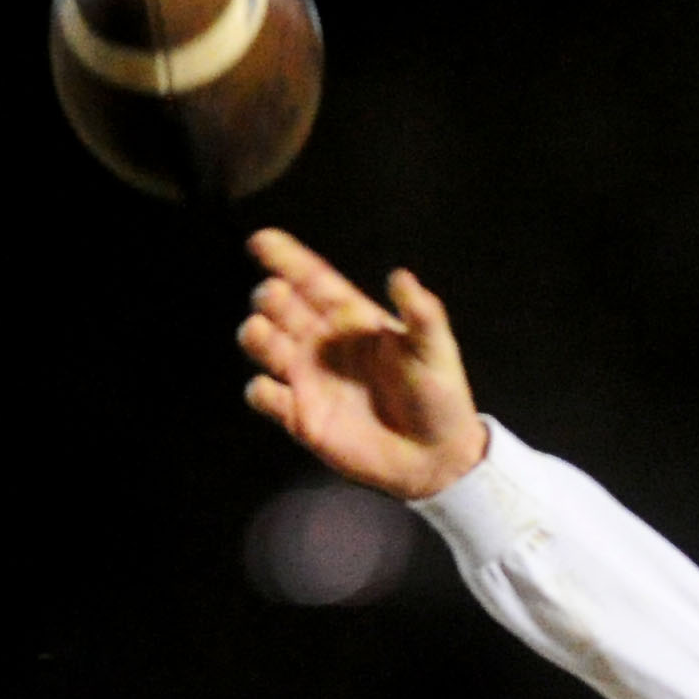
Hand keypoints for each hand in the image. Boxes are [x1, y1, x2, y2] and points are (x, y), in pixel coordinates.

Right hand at [238, 229, 488, 500]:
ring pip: (267, 347)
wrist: (438, 457)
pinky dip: (261, 392)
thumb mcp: (436, 350)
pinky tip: (271, 389)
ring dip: (258, 336)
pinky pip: (267, 398)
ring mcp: (309, 379)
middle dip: (271, 298)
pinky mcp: (302, 417)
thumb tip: (400, 275)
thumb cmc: (439, 396)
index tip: (261, 241)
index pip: (313, 280)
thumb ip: (421, 313)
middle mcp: (323, 343)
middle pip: (283, 309)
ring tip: (261, 331)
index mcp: (352, 318)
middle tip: (274, 296)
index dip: (286, 258)